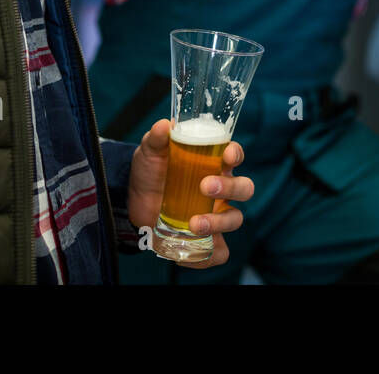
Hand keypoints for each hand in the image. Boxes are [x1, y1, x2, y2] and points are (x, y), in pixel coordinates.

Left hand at [127, 119, 253, 268]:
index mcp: (213, 164)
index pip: (235, 156)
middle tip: (205, 186)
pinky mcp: (207, 239)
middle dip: (230, 187)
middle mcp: (221, 190)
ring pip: (235, 220)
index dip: (236, 154)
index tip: (227, 155)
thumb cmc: (150, 172)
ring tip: (194, 223)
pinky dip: (212, 254)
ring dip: (219, 222)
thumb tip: (164, 125)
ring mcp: (216, 216)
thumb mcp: (150, 152)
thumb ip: (156, 138)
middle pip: (244, 188)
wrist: (134, 201)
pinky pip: (221, 252)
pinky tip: (192, 248)